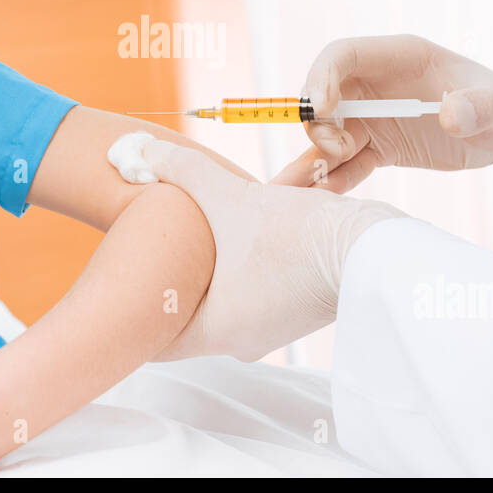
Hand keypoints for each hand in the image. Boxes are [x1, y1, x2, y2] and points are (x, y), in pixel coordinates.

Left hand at [115, 135, 405, 361]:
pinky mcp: (302, 309)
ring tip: (195, 244)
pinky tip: (242, 241)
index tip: (122, 288)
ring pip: (227, 307)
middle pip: (191, 322)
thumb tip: (138, 151)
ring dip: (213, 278)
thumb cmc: (294, 233)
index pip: (158, 342)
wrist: (371, 247)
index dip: (137, 315)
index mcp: (218, 331)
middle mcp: (246, 341)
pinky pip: (257, 297)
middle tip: (152, 256)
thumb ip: (179, 170)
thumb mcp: (227, 195)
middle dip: (173, 289)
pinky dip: (243, 273)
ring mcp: (277, 329)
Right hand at [273, 35, 492, 191]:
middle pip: (324, 97)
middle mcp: (376, 85)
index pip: (342, 55)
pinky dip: (332, 179)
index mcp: (398, 58)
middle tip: (337, 150)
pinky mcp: (377, 147)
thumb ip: (476, 106)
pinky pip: (346, 164)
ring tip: (310, 186)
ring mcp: (373, 117)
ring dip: (316, 157)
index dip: (322, 77)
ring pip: (327, 134)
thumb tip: (449, 114)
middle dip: (319, 124)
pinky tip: (322, 198)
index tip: (322, 108)